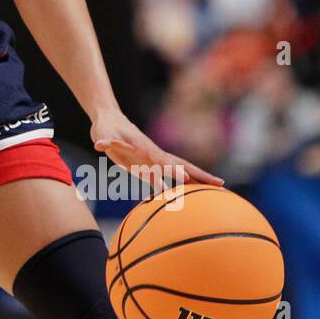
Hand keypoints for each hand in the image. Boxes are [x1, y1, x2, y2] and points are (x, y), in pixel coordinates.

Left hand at [90, 108, 223, 190]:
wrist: (107, 121)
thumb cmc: (106, 128)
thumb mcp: (103, 134)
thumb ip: (104, 141)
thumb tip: (99, 144)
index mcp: (145, 147)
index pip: (162, 160)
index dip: (173, 170)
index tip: (186, 178)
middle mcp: (153, 154)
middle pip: (180, 165)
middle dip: (199, 174)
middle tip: (220, 184)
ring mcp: (152, 160)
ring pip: (177, 171)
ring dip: (194, 180)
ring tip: (213, 190)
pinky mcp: (145, 166)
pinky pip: (164, 178)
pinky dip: (175, 185)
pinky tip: (183, 196)